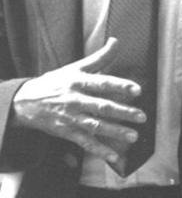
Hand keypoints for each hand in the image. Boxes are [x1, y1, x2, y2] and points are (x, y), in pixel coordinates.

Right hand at [10, 37, 142, 166]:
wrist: (25, 101)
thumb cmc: (55, 82)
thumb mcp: (75, 68)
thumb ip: (99, 58)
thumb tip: (116, 41)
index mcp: (79, 82)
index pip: (102, 83)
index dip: (120, 86)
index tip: (137, 90)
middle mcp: (75, 100)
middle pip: (101, 106)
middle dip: (123, 112)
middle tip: (142, 117)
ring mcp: (70, 117)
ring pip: (95, 125)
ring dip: (115, 131)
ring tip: (134, 136)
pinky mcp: (66, 131)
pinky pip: (84, 142)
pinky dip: (99, 150)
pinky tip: (114, 156)